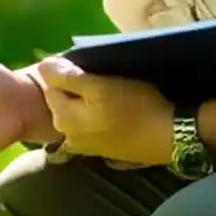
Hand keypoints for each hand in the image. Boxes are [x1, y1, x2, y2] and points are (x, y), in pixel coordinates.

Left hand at [37, 56, 174, 164]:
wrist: (172, 137)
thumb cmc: (135, 107)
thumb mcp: (100, 87)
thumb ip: (67, 78)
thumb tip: (43, 66)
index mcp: (62, 119)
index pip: (50, 85)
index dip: (66, 70)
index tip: (87, 65)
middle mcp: (68, 137)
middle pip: (63, 100)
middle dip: (75, 86)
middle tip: (100, 76)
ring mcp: (86, 146)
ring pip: (78, 112)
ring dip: (87, 100)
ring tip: (109, 90)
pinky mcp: (104, 150)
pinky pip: (91, 124)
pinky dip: (97, 114)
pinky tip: (113, 109)